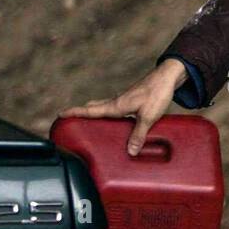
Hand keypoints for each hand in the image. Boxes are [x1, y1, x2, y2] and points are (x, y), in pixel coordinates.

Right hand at [58, 58, 187, 155]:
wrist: (168, 77)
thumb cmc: (157, 93)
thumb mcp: (148, 117)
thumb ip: (138, 134)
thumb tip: (129, 151)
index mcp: (117, 105)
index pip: (91, 110)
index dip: (75, 112)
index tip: (60, 114)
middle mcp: (118, 102)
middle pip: (95, 107)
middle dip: (82, 113)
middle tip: (71, 120)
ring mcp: (125, 100)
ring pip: (105, 107)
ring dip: (96, 114)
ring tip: (90, 124)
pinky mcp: (133, 100)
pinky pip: (116, 109)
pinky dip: (110, 114)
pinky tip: (116, 121)